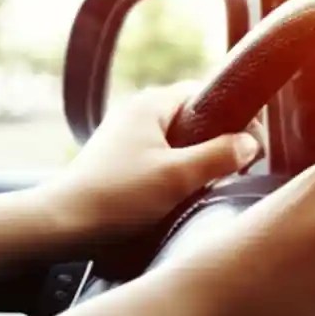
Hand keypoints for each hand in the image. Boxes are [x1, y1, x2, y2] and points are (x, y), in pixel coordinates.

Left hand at [41, 82, 262, 241]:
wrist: (64, 222)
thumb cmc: (117, 196)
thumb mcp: (177, 177)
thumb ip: (219, 156)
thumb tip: (250, 143)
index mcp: (150, 103)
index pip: (204, 93)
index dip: (231, 116)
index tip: (249, 145)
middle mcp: (135, 112)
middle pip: (191, 118)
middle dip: (212, 142)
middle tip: (226, 170)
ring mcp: (124, 135)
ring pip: (175, 140)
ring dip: (191, 161)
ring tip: (197, 186)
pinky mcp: (117, 158)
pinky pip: (157, 156)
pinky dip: (171, 171)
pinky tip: (173, 195)